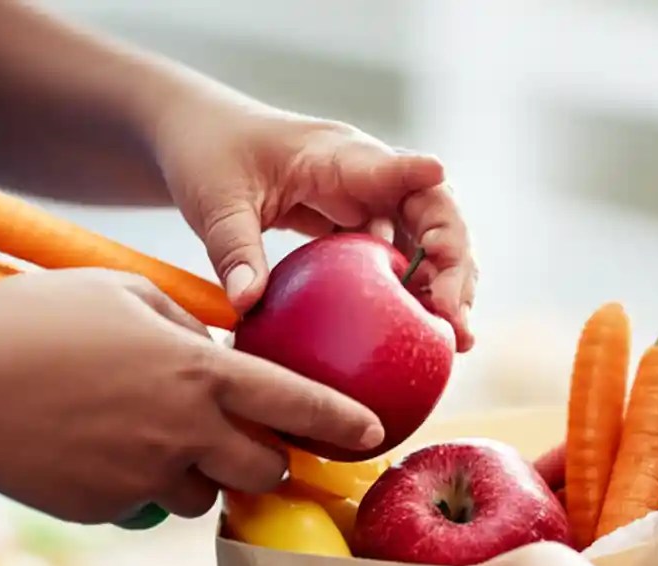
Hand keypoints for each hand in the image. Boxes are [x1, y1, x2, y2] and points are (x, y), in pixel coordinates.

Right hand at [0, 269, 383, 523]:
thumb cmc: (35, 325)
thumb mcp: (120, 295)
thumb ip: (182, 323)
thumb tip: (213, 345)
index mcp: (198, 371)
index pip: (295, 402)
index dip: (341, 421)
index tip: (371, 434)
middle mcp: (186, 430)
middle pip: (264, 468)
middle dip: (267, 459)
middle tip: (251, 441)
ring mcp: (148, 476)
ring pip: (207, 495)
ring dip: (201, 474)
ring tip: (154, 435)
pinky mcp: (113, 507)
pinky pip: (148, 503)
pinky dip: (143, 484)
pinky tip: (101, 447)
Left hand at [152, 97, 476, 350]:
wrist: (200, 135)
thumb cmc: (207, 156)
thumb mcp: (215, 205)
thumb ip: (234, 252)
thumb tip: (247, 307)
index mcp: (336, 154)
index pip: (389, 165)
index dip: (417, 177)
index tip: (437, 183)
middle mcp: (366, 172)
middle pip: (433, 209)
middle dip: (453, 262)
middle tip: (453, 318)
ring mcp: (368, 196)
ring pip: (426, 237)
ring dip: (445, 283)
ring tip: (457, 337)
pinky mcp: (358, 221)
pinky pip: (399, 255)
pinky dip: (414, 290)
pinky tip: (422, 333)